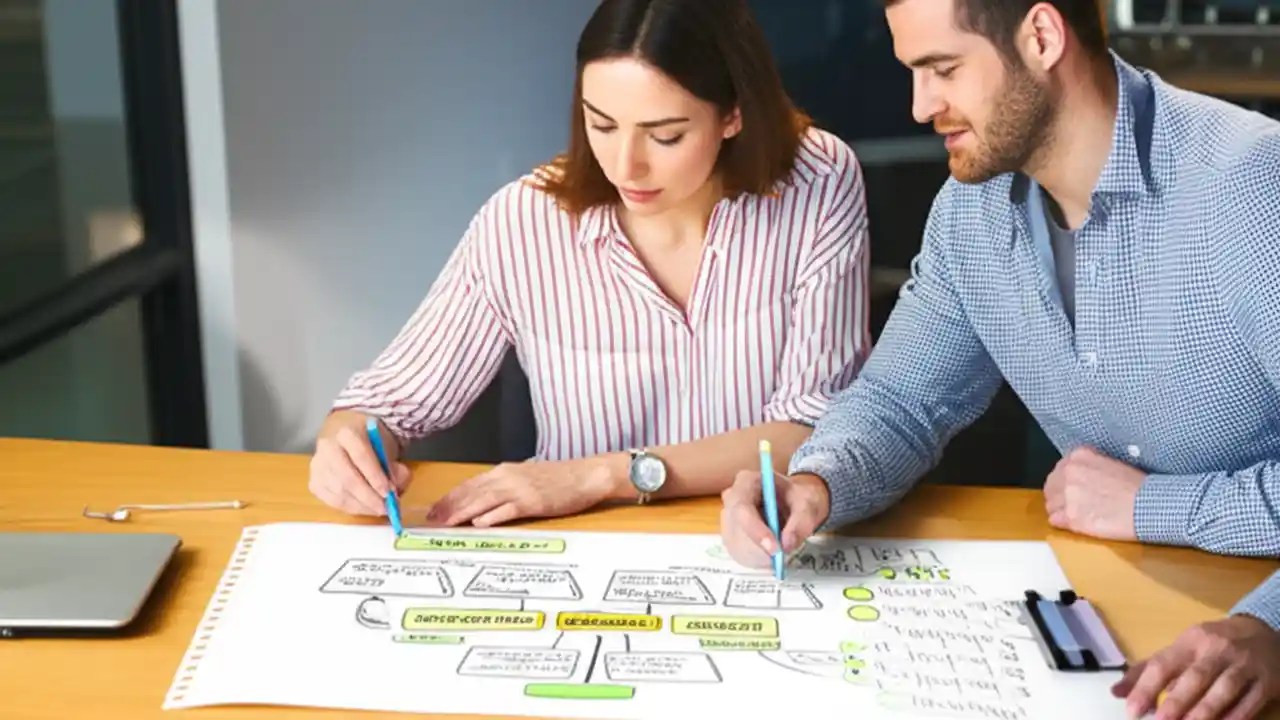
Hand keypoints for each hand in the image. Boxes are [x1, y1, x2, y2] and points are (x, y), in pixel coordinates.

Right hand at [309, 424, 411, 514]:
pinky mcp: (314, 483)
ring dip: (362, 505)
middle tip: (385, 507)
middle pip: (347, 478)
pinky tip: (364, 508)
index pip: (361, 456)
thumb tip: (396, 488)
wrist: (346, 438)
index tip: (390, 492)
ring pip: (339, 492)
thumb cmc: (370, 442)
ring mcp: (317, 467)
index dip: (376, 477)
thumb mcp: (387, 447)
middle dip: (369, 497)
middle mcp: (327, 448)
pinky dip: (351, 508)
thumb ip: (395, 467)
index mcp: (346, 432)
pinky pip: (333, 501)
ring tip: (378, 509)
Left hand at [425, 458, 617, 526]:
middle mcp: (507, 477)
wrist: (585, 475)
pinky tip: (479, 524)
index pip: (469, 484)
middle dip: (449, 507)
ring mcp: (520, 489)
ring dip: (463, 512)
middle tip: (431, 520)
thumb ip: (504, 487)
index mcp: (504, 471)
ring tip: (446, 524)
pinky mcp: (533, 502)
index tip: (434, 509)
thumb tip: (483, 503)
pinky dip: (492, 516)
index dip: (450, 497)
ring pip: (484, 500)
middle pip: (472, 492)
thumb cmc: (559, 479)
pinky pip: (508, 510)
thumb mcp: (525, 477)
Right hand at [719, 470, 829, 568]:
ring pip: (735, 544)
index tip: (776, 549)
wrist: (795, 502)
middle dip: (759, 549)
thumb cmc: (799, 498)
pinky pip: (738, 553)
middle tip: (781, 560)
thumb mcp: (808, 504)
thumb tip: (786, 545)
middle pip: (736, 529)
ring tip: (779, 556)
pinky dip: (756, 561)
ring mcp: (728, 518)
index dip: (756, 530)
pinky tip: (771, 557)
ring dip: (759, 557)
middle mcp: (732, 498)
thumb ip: (801, 522)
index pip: (742, 508)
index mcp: (747, 482)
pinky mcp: (731, 535)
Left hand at [1043, 446, 1144, 539]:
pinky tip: (1075, 523)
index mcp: (1079, 456)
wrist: (1149, 505)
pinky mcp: (1071, 517)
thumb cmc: (1138, 486)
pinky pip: (1054, 520)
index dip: (1066, 479)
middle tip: (1073, 502)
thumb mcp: (1111, 462)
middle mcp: (1069, 472)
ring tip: (1076, 513)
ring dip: (1060, 509)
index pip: (1061, 468)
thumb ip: (1089, 465)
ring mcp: (1068, 495)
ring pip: (1050, 503)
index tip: (1073, 486)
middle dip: (1060, 494)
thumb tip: (1081, 475)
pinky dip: (1062, 523)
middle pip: (1052, 485)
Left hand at [1112, 615, 1279, 719]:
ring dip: (1205, 712)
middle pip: (1195, 677)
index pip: (1164, 664)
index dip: (1146, 687)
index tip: (1132, 710)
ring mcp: (1244, 665)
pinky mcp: (1266, 681)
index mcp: (1190, 641)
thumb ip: (1148, 670)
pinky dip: (1235, 717)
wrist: (1264, 632)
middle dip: (1177, 702)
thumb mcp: (1181, 649)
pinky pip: (1249, 702)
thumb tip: (1115, 692)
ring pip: (1224, 690)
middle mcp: (1217, 650)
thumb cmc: (1212, 645)